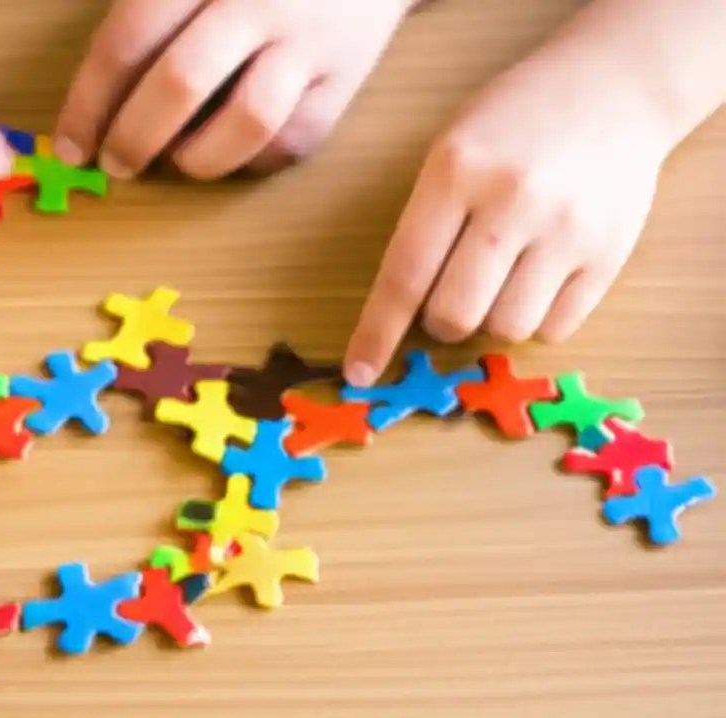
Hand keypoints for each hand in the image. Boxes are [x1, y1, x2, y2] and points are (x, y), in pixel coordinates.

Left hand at [53, 0, 414, 179]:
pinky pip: (292, 140)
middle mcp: (258, 0)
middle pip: (180, 83)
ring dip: (197, 158)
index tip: (72, 146)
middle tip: (117, 163)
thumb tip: (94, 98)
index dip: (90, 102)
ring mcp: (308, 40)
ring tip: (177, 159)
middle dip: (134, 138)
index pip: (128, 40)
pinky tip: (229, 150)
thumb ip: (146, 14)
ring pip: (246, 121)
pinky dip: (250, 161)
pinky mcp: (346, 78)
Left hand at [342, 39, 674, 385]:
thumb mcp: (450, 150)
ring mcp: (566, 230)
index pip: (404, 274)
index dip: (377, 331)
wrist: (612, 89)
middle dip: (441, 322)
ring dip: (492, 320)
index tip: (359, 372)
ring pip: (507, 328)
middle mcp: (512, 201)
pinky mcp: (609, 254)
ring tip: (501, 278)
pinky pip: (556, 328)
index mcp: (456, 171)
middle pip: (455, 314)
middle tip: (450, 297)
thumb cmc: (512, 124)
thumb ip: (426, 222)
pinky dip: (537, 319)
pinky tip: (539, 279)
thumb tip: (402, 313)